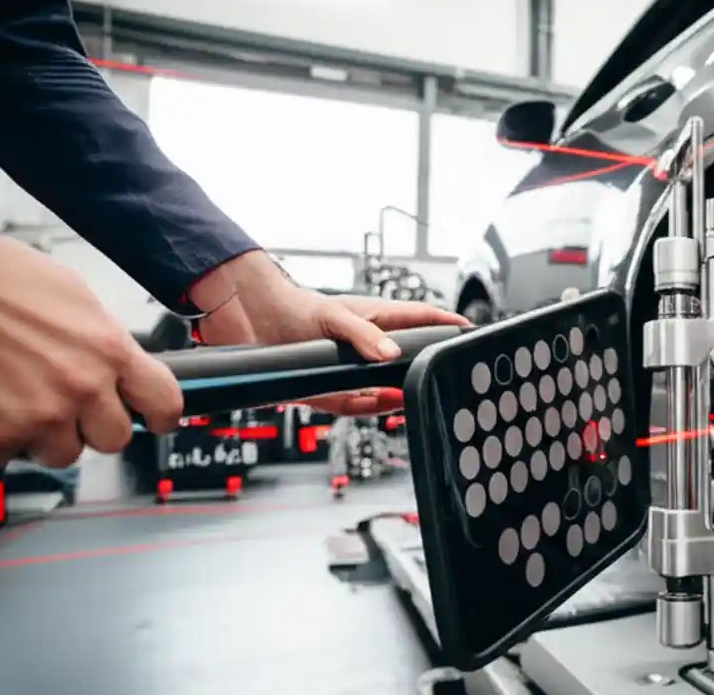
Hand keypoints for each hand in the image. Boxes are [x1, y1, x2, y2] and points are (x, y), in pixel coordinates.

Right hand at [0, 227, 181, 467]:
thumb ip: (101, 340)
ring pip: (63, 452)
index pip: (163, 400)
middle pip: (115, 438)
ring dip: (46, 435)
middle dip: (94, 425)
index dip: (162, 414)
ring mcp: (38, 417)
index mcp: (107, 349)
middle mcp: (80, 388)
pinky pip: (9, 455)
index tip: (158, 419)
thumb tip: (118, 362)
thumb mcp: (70, 297)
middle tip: (70, 404)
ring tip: (19, 398)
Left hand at [189, 251, 468, 414]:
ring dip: (401, 392)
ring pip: (383, 384)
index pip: (418, 320)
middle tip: (453, 372)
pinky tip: (387, 406)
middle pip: (406, 357)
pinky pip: (355, 403)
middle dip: (428, 365)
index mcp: (371, 318)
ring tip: (422, 396)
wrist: (243, 319)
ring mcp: (345, 368)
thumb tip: (390, 355)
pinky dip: (371, 406)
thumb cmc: (289, 306)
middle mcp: (362, 345)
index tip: (470, 333)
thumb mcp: (332, 316)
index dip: (445, 325)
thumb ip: (363, 336)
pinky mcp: (324, 388)